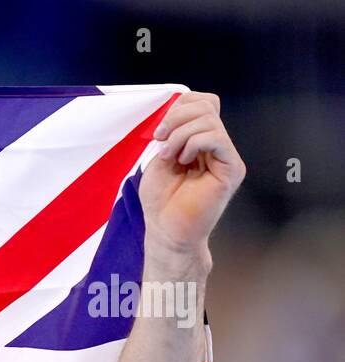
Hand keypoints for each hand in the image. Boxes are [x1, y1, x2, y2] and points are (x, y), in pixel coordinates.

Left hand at [141, 91, 244, 259]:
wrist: (165, 230)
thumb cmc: (160, 200)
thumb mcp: (160, 156)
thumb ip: (172, 131)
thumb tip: (179, 106)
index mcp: (202, 141)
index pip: (204, 103)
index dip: (181, 106)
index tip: (159, 131)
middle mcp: (218, 146)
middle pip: (207, 106)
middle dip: (176, 118)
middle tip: (160, 140)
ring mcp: (227, 157)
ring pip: (210, 121)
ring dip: (179, 135)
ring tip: (168, 157)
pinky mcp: (231, 169)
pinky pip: (217, 138)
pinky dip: (193, 143)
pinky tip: (182, 160)